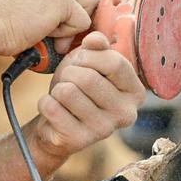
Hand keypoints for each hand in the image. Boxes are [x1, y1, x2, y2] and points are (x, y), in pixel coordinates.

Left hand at [31, 32, 146, 158]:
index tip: (81, 60)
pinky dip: (45, 103)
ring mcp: (104, 130)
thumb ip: (97, 46)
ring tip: (62, 95)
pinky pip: (51, 107)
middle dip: (69, 72)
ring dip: (57, 88)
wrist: (58, 124)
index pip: (114, 62)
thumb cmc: (79, 88)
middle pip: (89, 78)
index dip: (90, 56)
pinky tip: (53, 108)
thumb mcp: (90, 62)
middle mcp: (126, 114)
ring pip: (68, 92)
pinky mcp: (79, 140)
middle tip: (67, 79)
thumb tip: (95, 40)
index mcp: (135, 92)